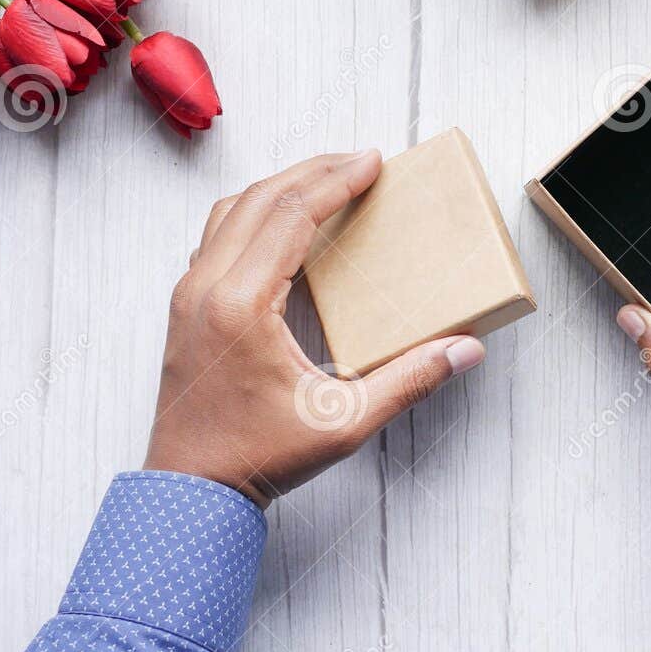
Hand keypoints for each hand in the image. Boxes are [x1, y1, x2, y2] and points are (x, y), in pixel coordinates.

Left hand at [143, 150, 485, 506]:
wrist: (190, 491)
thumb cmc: (258, 458)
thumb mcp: (344, 423)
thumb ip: (408, 381)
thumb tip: (465, 350)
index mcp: (240, 304)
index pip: (290, 214)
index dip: (336, 181)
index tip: (373, 161)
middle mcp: (205, 287)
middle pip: (258, 198)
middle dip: (312, 171)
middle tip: (359, 160)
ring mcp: (188, 295)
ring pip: (230, 211)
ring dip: (279, 187)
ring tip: (325, 180)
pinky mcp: (185, 308)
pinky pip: (216, 236)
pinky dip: (253, 214)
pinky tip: (282, 224)